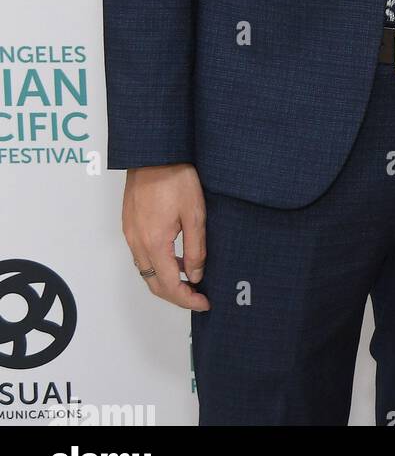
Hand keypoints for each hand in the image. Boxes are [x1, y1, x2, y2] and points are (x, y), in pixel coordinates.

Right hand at [121, 164, 209, 310]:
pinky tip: (175, 257)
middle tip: (198, 297)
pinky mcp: (129, 225)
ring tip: (190, 278)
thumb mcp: (195, 214)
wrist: (154, 153)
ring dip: (166, 280)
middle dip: (176, 295)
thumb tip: (194, 276)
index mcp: (154, 243)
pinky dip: (158, 264)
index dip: (187, 299)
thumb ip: (195, 249)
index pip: (168, 285)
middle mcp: (137, 243)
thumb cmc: (177, 177)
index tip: (204, 303)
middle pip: (153, 283)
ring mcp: (130, 234)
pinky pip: (142, 255)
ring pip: (146, 271)